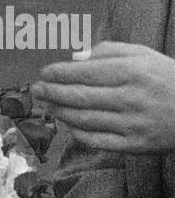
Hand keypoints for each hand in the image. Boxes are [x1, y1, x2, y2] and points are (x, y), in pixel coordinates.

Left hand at [32, 40, 174, 152]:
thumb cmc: (165, 77)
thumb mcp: (142, 54)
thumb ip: (107, 51)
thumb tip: (74, 57)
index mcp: (131, 71)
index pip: (84, 72)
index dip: (59, 73)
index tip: (44, 72)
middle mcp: (130, 98)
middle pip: (80, 96)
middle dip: (52, 92)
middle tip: (36, 90)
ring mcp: (133, 124)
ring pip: (85, 119)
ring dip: (61, 112)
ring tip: (48, 105)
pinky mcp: (136, 145)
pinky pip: (99, 141)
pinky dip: (79, 134)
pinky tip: (69, 126)